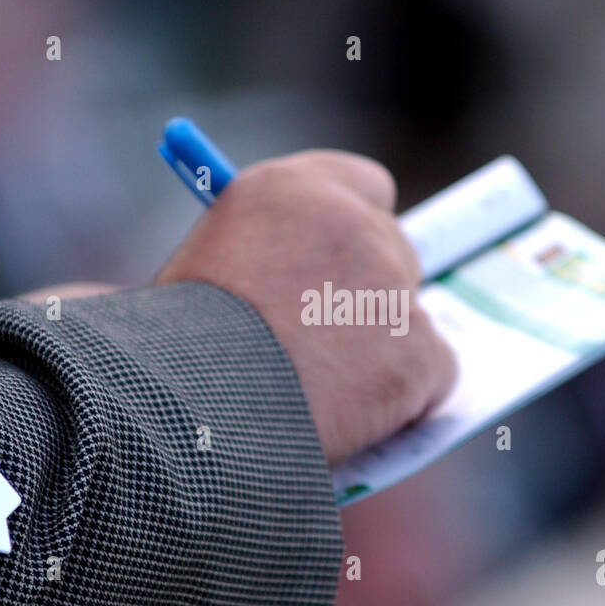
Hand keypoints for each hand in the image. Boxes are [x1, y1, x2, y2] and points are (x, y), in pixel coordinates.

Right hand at [156, 150, 456, 464]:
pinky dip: (404, 401)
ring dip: (381, 353)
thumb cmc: (171, 351)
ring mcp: (392, 288)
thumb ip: (255, 256)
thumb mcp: (197, 273)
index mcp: (288, 191)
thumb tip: (276, 284)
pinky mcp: (418, 351)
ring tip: (322, 393)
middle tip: (333, 344)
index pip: (365, 187)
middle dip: (371, 296)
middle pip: (396, 252)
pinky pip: (433, 374)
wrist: (192, 408)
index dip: (356, 229)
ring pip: (411, 320)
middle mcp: (351, 224)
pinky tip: (353, 418)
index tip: (344, 264)